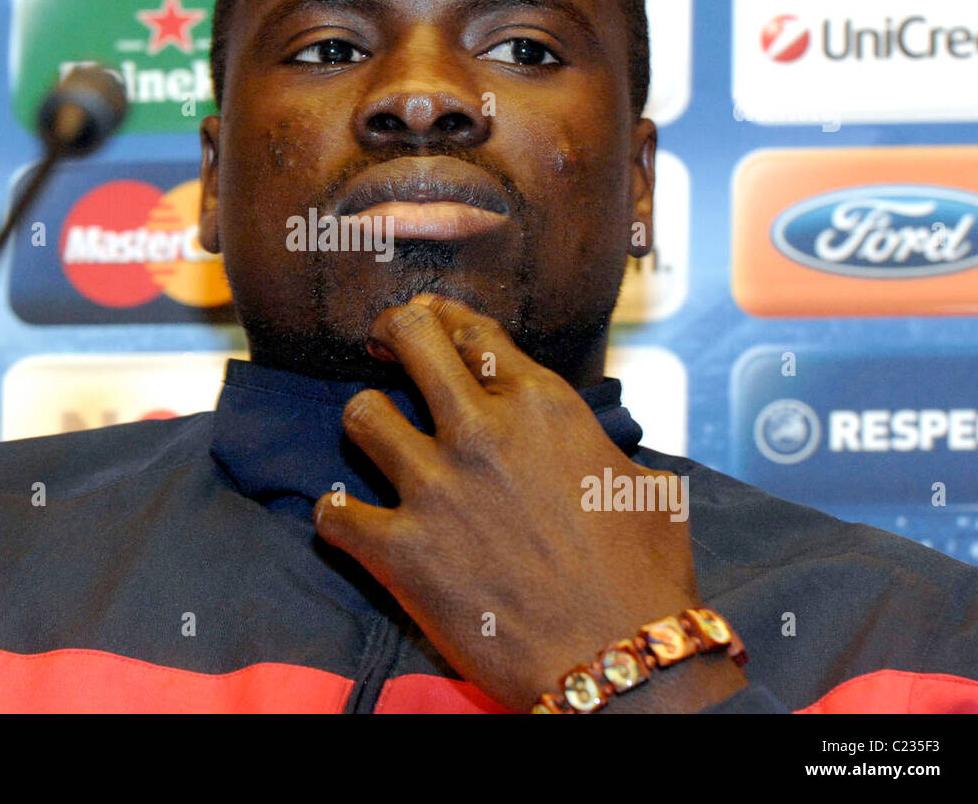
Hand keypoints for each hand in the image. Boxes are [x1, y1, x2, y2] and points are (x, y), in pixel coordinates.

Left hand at [312, 292, 745, 711]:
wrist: (622, 662)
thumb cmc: (644, 577)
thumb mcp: (643, 482)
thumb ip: (593, 443)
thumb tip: (578, 439)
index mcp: (544, 405)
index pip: (473, 328)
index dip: (441, 315)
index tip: (425, 319)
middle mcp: (484, 430)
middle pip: (410, 338)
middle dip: (390, 332)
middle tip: (380, 346)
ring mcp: (436, 487)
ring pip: (361, 414)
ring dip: (367, 426)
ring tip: (377, 444)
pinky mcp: (400, 550)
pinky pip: (333, 512)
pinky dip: (338, 517)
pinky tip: (354, 524)